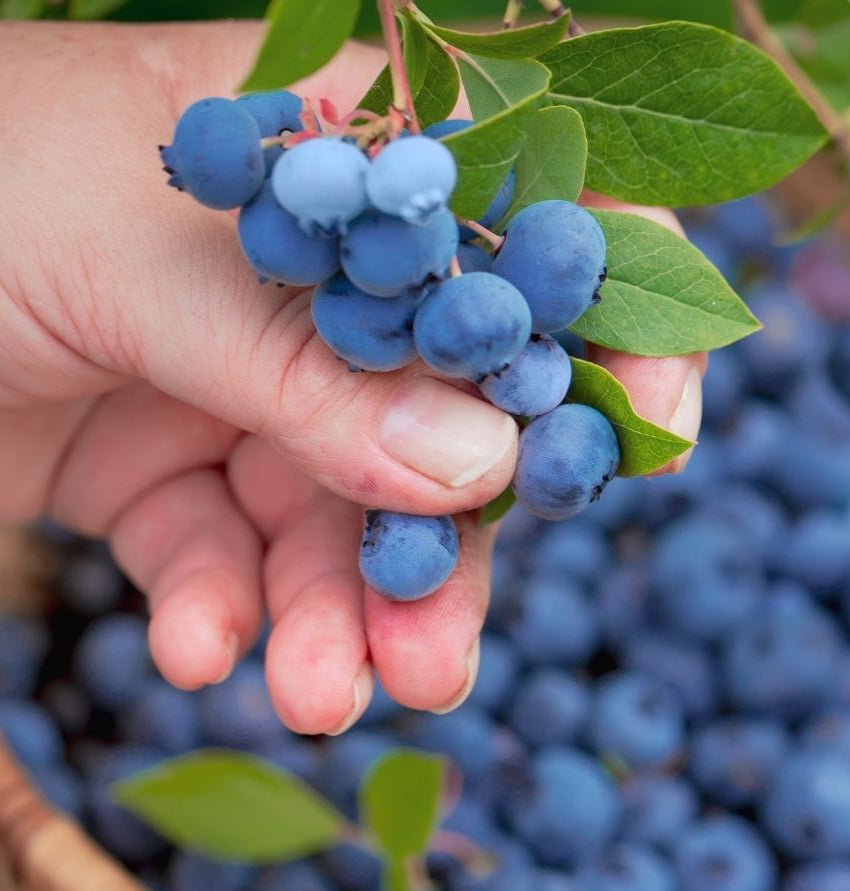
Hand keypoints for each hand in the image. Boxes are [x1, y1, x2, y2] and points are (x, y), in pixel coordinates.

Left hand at [0, 21, 703, 727]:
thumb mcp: (129, 257)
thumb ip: (312, 370)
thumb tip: (486, 468)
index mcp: (328, 159)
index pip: (522, 227)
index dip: (606, 325)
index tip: (647, 436)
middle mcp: (307, 276)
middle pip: (442, 420)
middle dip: (445, 552)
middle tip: (439, 665)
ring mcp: (239, 376)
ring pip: (343, 515)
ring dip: (338, 618)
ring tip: (317, 700)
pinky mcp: (163, 464)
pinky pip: (230, 552)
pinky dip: (225, 612)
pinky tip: (195, 650)